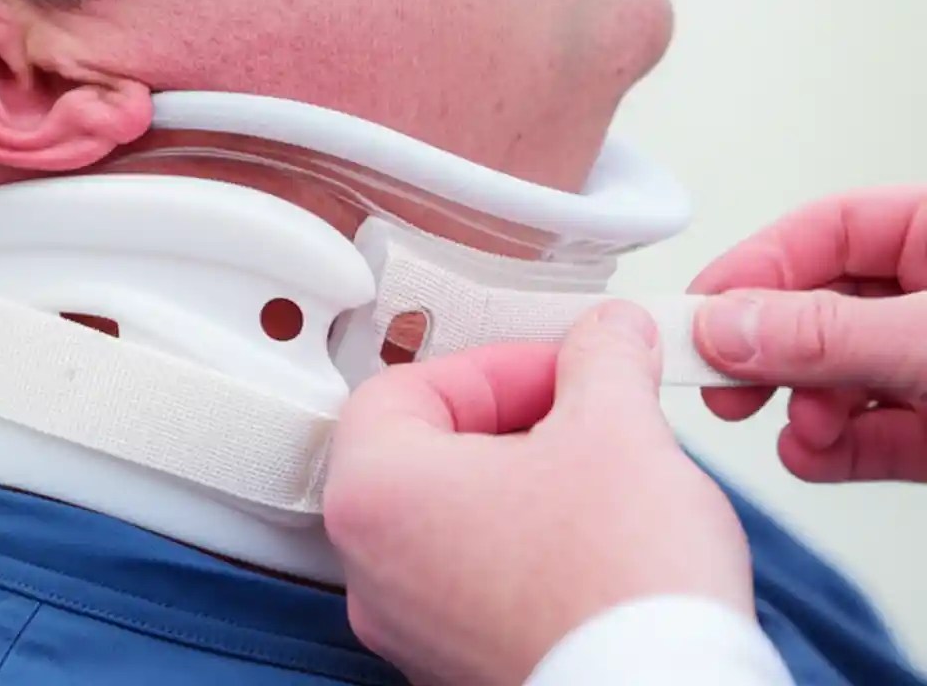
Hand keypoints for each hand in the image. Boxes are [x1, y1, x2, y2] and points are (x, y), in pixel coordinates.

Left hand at [325, 302, 752, 685]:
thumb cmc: (617, 590)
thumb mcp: (617, 428)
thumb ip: (602, 359)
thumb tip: (608, 336)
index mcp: (374, 494)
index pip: (405, 387)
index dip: (492, 363)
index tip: (559, 366)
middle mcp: (371, 570)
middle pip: (423, 454)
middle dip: (510, 419)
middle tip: (581, 411)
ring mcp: (409, 626)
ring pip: (449, 522)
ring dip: (518, 484)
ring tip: (598, 478)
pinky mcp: (455, 665)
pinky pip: (472, 583)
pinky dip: (521, 550)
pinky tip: (590, 546)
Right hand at [691, 186, 926, 482]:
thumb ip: (826, 332)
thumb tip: (724, 326)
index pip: (826, 230)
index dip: (757, 269)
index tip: (700, 316)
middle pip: (815, 308)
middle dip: (767, 353)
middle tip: (720, 382)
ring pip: (834, 377)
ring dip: (803, 409)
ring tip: (803, 429)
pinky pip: (865, 436)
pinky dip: (831, 451)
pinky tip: (814, 456)